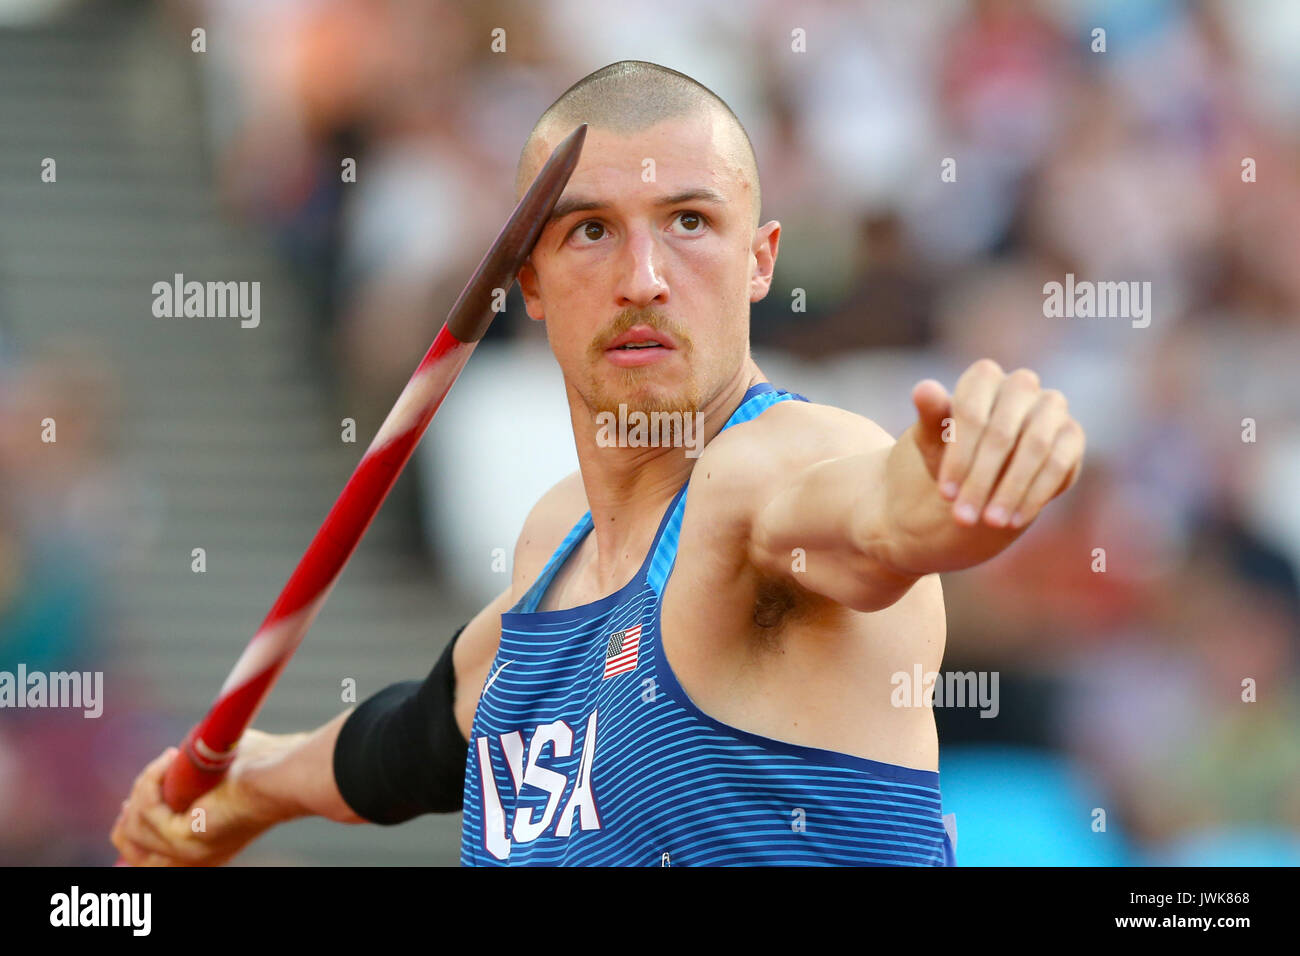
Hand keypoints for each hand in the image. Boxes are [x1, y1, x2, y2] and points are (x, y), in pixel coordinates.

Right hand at [110, 730, 293, 865]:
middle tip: (153, 775)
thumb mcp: (216, 778)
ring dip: (144, 785)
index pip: (144, 857)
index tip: (133, 798)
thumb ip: (191, 781)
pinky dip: (150, 781)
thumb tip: (173, 765)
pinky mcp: (182, 839)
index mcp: (200, 849)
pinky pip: (145, 811)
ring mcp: (185, 854)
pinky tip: (170, 759)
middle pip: (129, 846)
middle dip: (133, 807)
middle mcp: (191, 859)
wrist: (282, 774)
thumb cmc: (262, 765)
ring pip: (132, 825)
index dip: (130, 826)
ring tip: (170, 759)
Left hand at [911, 359, 1083, 530]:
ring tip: (989, 522)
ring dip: (1010, 491)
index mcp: (984, 376)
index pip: (972, 414)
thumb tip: (923, 389)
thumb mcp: (934, 436)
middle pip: (1002, 434)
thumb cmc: (955, 448)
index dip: (958, 458)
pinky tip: (1014, 520)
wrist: (988, 466)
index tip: (945, 495)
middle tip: (963, 517)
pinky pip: (1058, 465)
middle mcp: (1022, 383)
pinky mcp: (1072, 434)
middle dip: (980, 481)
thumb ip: (931, 415)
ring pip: (1035, 449)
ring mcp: (1052, 406)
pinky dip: (1034, 495)